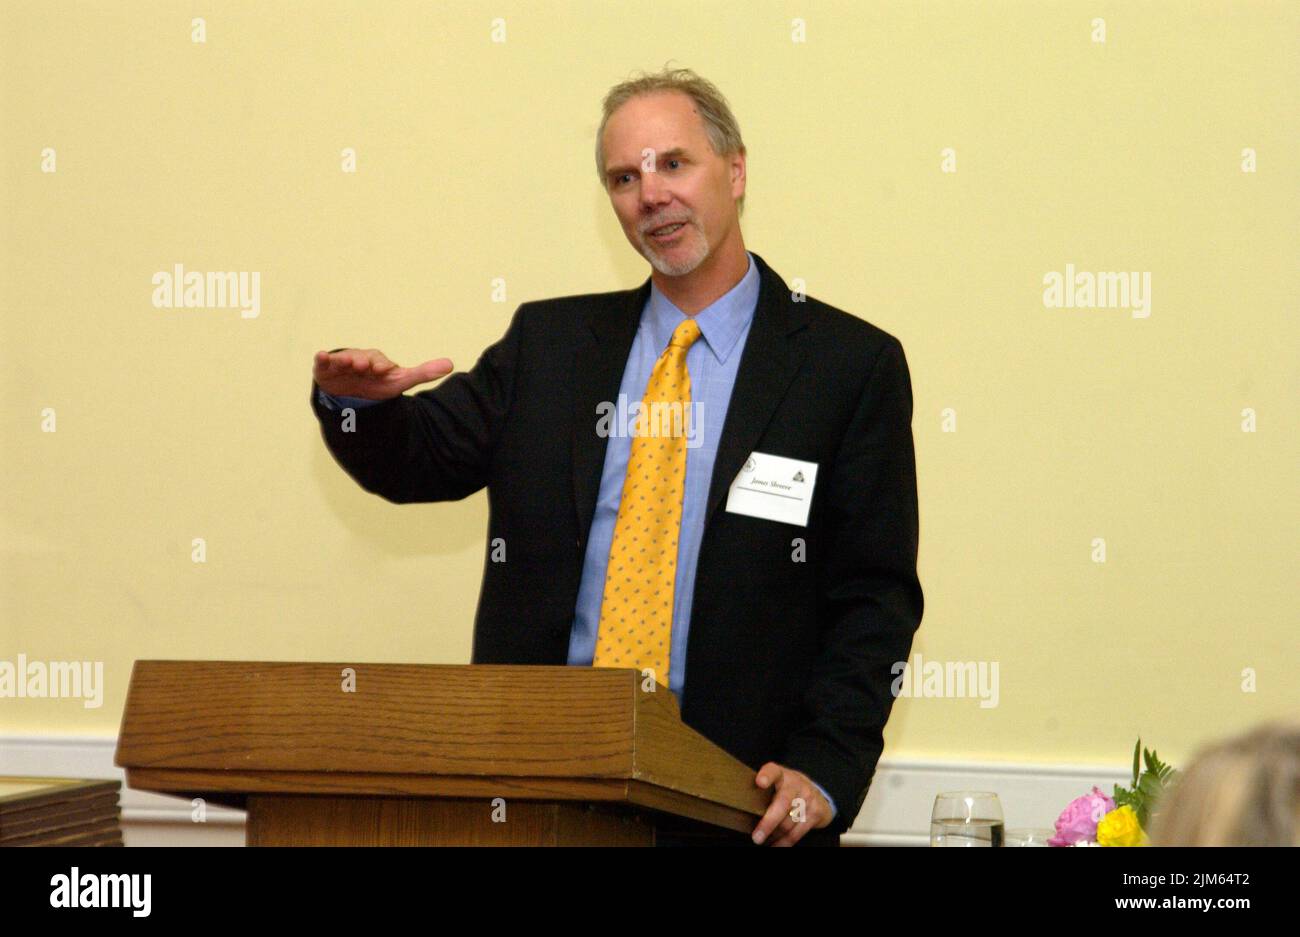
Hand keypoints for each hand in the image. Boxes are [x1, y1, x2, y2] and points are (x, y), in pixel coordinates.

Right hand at [313, 348, 453, 399]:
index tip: (383, 370)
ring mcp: (342, 364)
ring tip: (344, 363)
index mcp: (377, 361)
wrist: (353, 396)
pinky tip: (320, 356)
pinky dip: (321, 359)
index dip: (381, 365)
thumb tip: (451, 364)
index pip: (380, 361)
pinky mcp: (326, 371)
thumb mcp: (400, 380)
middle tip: (363, 366)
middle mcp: (359, 359)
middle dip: (362, 362)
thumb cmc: (378, 384)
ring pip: (342, 360)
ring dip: (343, 360)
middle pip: (361, 358)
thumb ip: (423, 372)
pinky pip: (323, 363)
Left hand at [751, 762, 832, 845]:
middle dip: (768, 823)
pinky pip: (798, 833)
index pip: (773, 771)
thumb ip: (762, 792)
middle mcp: (796, 783)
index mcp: (780, 774)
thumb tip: (742, 812)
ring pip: (789, 822)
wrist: (815, 793)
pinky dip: (784, 842)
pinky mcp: (816, 812)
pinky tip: (775, 845)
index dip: (767, 776)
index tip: (760, 782)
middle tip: (756, 837)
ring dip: (774, 835)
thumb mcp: (775, 783)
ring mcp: (808, 797)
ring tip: (762, 841)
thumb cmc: (785, 790)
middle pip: (782, 803)